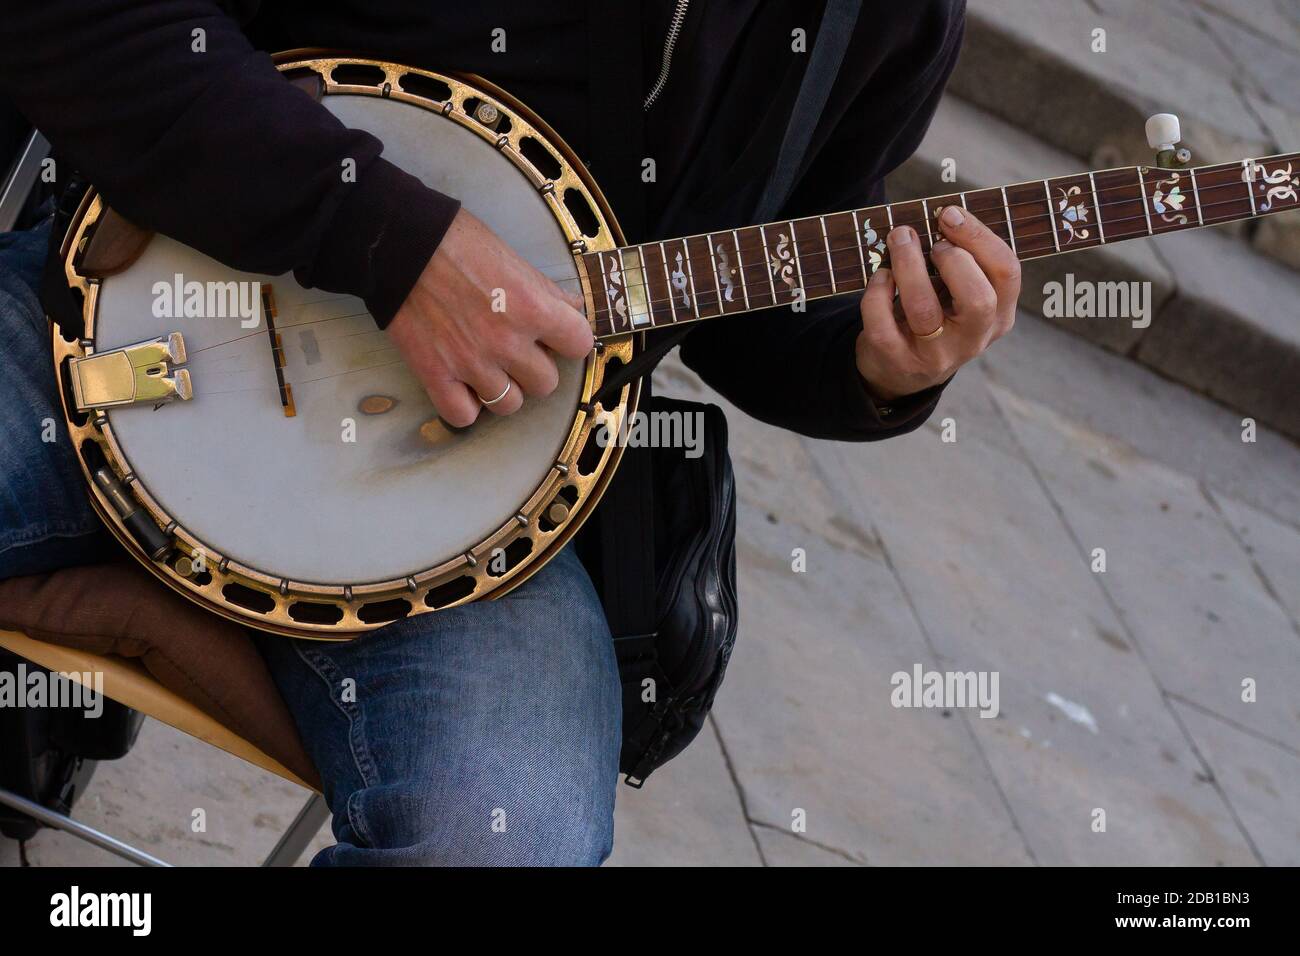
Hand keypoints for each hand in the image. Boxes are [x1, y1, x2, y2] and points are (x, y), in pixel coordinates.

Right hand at [386, 207, 593, 426]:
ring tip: (490, 368)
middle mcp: (506, 342)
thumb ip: (545, 290)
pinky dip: (466, 406)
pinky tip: (464, 386)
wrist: (400, 244)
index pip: (579, 344)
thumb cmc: (456, 242)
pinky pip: (463, 416)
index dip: (570, 340)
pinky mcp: (435, 374)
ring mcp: (470, 363)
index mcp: (532, 308)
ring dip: (504, 390)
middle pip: (546, 384)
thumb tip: (572, 308)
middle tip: (518, 350)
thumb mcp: (512, 258)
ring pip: (508, 404)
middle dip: (535, 368)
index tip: (558, 336)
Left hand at [855, 206, 1019, 402]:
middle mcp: (973, 339)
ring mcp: (935, 355)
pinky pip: (883, 323)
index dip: (979, 237)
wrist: (900, 373)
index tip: (950, 214)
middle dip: (952, 258)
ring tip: (900, 240)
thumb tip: (945, 216)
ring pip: (924, 308)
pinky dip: (877, 292)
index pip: (1007, 273)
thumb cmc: (935, 316)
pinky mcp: (897, 361)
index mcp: (998, 316)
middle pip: (978, 298)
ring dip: (908, 265)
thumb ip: (962, 262)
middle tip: (932, 242)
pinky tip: (880, 277)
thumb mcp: (959, 295)